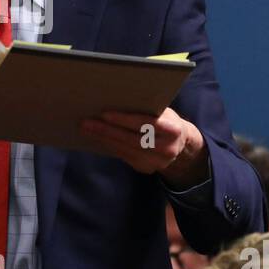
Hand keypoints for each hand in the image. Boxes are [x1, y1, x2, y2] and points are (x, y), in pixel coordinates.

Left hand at [80, 108, 208, 186]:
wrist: (181, 143)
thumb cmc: (166, 120)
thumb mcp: (163, 111)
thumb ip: (146, 109)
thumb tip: (115, 100)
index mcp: (172, 130)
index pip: (145, 123)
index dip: (124, 119)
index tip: (104, 114)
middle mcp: (166, 148)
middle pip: (131, 139)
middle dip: (107, 130)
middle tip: (86, 122)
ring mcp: (157, 162)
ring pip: (125, 150)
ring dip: (103, 139)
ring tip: (87, 129)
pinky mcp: (146, 168)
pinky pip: (124, 156)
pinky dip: (109, 146)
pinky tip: (97, 138)